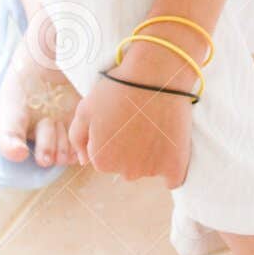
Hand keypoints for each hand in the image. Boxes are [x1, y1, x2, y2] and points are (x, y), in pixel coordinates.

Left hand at [68, 65, 193, 189]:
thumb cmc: (118, 89)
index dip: (110, 138)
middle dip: (129, 150)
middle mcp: (125, 172)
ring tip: (154, 125)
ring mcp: (151, 171)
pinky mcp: (175, 167)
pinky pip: (173, 179)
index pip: (103, 158)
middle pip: (125, 166)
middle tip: (137, 121)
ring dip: (150, 155)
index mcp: (102, 161)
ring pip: (147, 169)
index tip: (120, 120)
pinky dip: (171, 168)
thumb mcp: (85, 109)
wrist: (156, 76)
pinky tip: (170, 148)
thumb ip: (77, 138)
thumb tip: (83, 161)